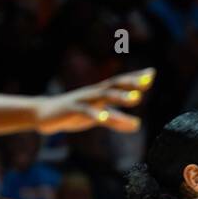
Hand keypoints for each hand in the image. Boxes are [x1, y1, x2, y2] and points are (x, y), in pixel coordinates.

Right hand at [34, 68, 154, 135]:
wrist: (45, 115)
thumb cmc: (75, 113)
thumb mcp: (99, 118)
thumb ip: (117, 121)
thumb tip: (137, 125)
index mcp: (100, 92)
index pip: (120, 82)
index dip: (135, 78)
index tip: (152, 73)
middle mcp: (93, 92)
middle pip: (114, 85)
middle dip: (131, 83)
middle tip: (147, 82)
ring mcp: (83, 100)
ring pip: (104, 96)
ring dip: (121, 96)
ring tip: (137, 98)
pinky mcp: (73, 110)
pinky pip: (86, 112)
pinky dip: (97, 115)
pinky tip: (106, 120)